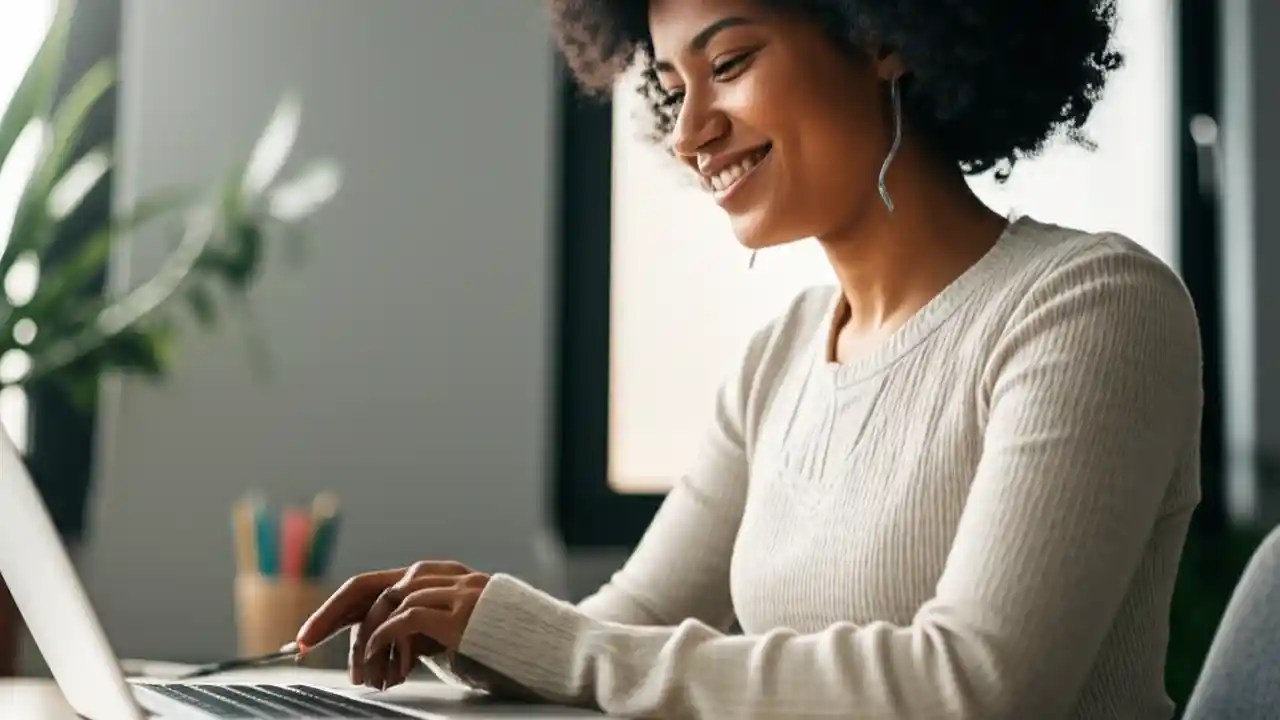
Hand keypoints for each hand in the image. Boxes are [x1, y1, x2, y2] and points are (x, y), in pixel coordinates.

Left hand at [297, 561, 489, 689]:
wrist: (550, 649)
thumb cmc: (502, 648)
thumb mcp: (451, 634)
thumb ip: (418, 631)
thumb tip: (375, 652)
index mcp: (439, 576)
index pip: (375, 584)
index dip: (337, 608)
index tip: (308, 635)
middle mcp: (443, 575)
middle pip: (370, 586)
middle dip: (330, 614)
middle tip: (303, 642)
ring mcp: (454, 589)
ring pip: (386, 603)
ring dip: (365, 642)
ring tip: (363, 674)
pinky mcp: (461, 610)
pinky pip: (407, 618)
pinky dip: (385, 640)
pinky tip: (379, 662)